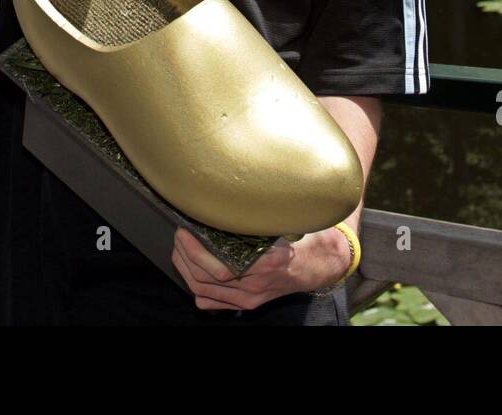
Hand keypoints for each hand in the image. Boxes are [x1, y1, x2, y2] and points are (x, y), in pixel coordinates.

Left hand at [170, 224, 351, 311]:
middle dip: (185, 256)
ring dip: (186, 271)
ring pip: (204, 292)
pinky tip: (192, 271)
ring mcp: (250, 298)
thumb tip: (231, 199)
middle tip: (179, 235)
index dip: (194, 251)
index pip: (218, 267)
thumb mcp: (286, 224)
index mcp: (265, 265)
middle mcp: (255, 286)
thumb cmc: (305, 241)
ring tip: (180, 249)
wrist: (322, 266)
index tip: (184, 231)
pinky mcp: (248, 303)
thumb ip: (260, 219)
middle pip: (205, 280)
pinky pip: (213, 303)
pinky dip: (197, 289)